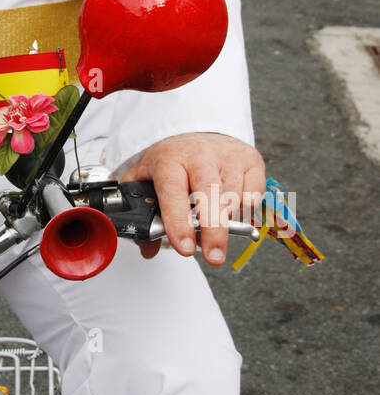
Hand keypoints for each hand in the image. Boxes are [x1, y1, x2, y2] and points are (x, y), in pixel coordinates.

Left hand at [119, 132, 265, 264]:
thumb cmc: (172, 163)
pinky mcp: (251, 159)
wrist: (198, 137)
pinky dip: (245, 211)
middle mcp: (200, 154)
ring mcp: (228, 155)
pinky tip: (231, 209)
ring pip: (234, 199)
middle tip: (213, 257)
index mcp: (169, 159)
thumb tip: (148, 249)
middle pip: (211, 195)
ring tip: (213, 227)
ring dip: (226, 222)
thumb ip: (140, 215)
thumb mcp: (145, 180)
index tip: (185, 248)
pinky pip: (254, 196)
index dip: (179, 222)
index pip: (173, 192)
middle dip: (213, 230)